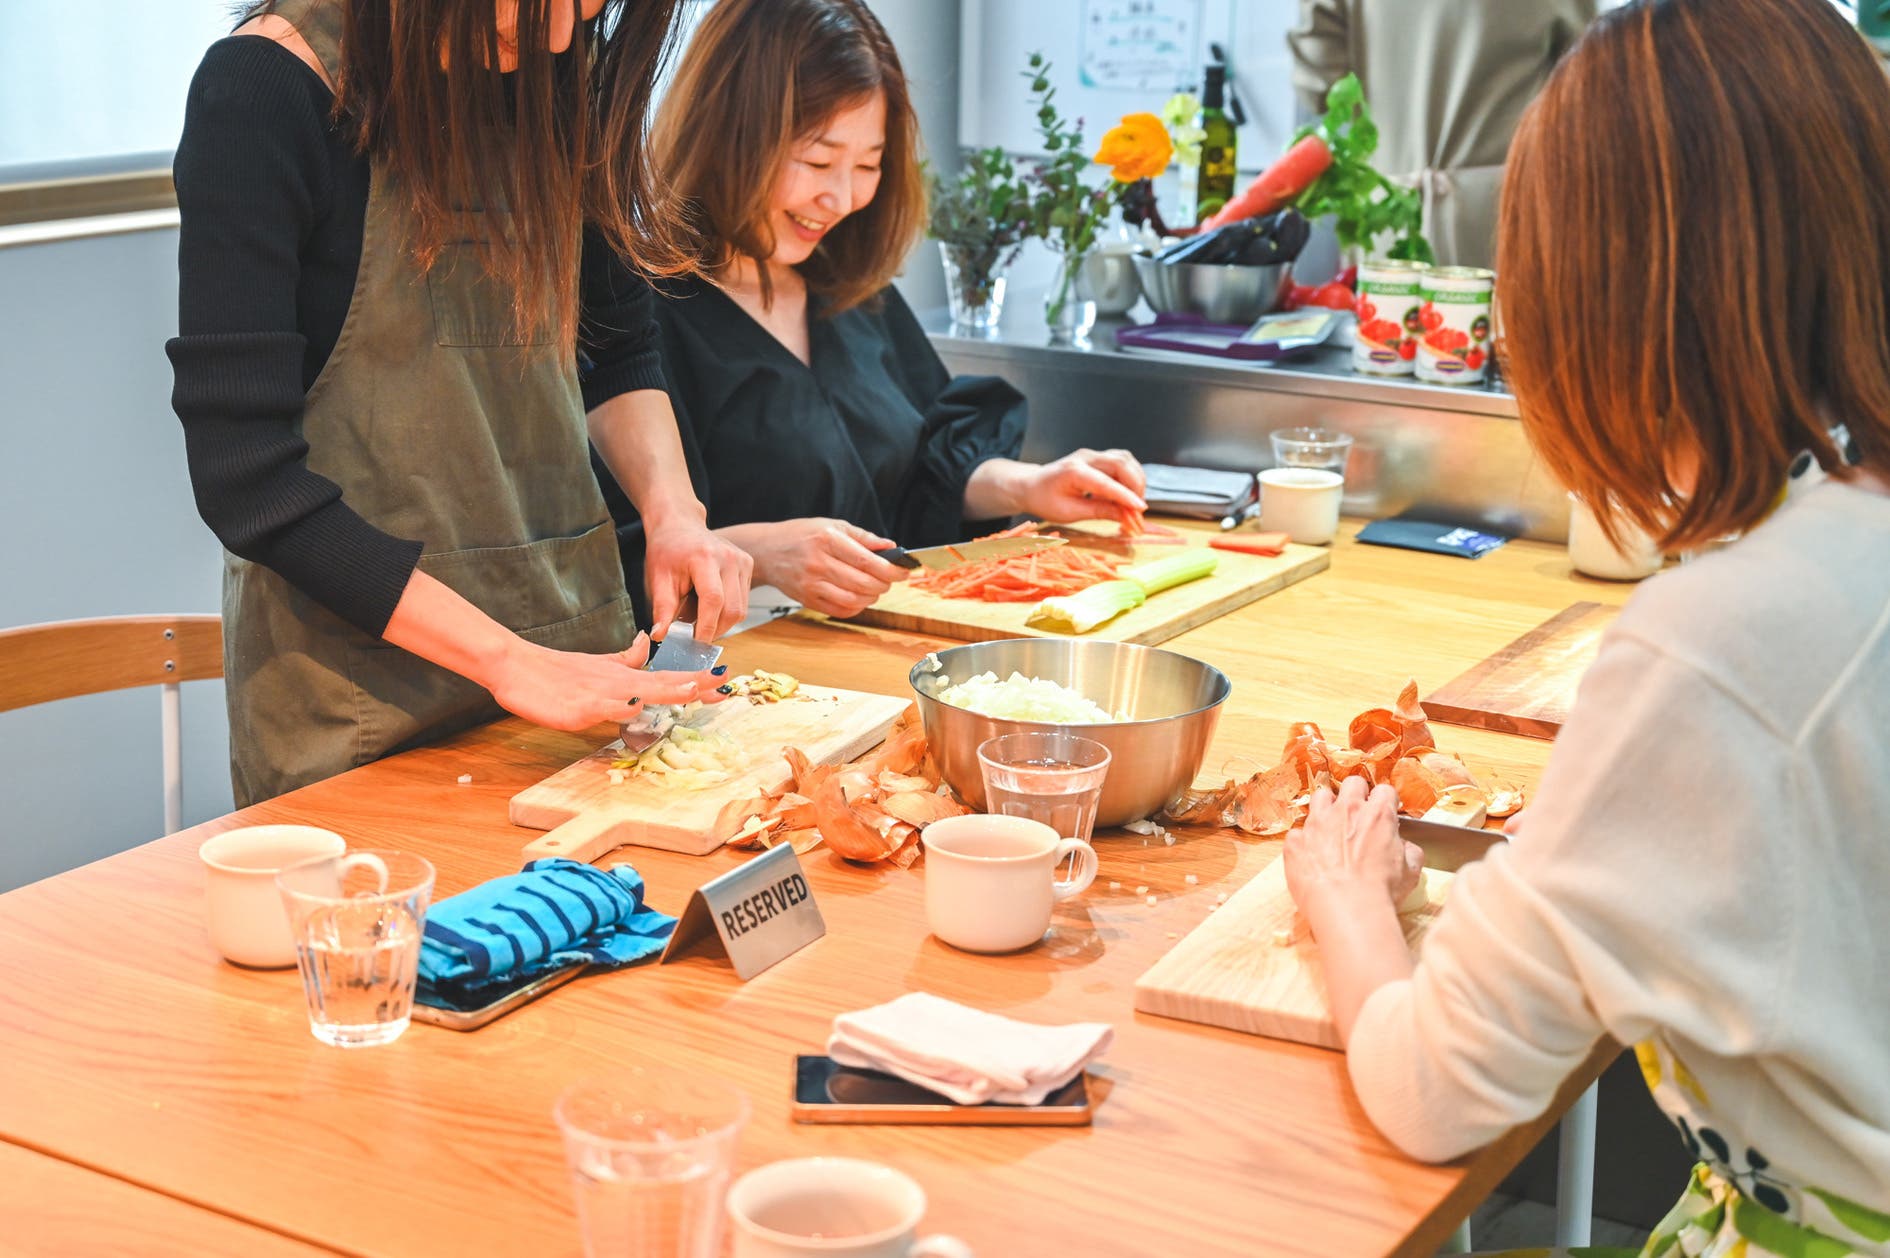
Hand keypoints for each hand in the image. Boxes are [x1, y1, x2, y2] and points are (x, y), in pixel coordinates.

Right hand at [483, 631, 726, 730]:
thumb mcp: (599, 664)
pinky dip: (617, 706)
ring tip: (691, 689)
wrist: (515, 666)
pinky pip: (601, 707)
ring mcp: (598, 695)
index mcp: (624, 677)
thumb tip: (645, 643)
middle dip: (694, 685)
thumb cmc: (557, 670)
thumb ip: (625, 658)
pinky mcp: (577, 709)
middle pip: (662, 684)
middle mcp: (617, 684)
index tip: (725, 677)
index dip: (696, 678)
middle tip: (723, 683)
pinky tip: (633, 705)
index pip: (668, 677)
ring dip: (664, 691)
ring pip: (636, 693)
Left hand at [644, 518, 752, 642]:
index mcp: (705, 557)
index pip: (713, 600)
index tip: (695, 645)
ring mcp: (742, 560)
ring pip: (741, 609)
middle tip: (694, 638)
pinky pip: (743, 601)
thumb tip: (661, 636)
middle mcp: (729, 558)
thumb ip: (662, 609)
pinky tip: (709, 605)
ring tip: (699, 617)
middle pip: (732, 609)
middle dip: (714, 630)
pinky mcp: (748, 565)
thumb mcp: (657, 579)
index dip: (706, 627)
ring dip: (721, 622)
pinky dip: (727, 611)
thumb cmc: (667, 550)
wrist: (679, 525)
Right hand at [735, 518, 907, 618]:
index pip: (867, 561)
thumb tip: (890, 546)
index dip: (891, 569)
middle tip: (889, 579)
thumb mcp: (832, 525)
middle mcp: (818, 563)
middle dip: (884, 584)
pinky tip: (859, 597)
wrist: (768, 551)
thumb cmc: (801, 535)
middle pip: (863, 582)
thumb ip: (863, 537)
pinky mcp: (807, 599)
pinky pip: (840, 610)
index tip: (903, 571)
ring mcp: (811, 584)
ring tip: (874, 588)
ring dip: (872, 597)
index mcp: (827, 540)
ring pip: (854, 600)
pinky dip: (856, 607)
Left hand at [1018, 448, 1147, 527]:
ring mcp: (1093, 454)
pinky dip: (1130, 478)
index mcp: (1073, 471)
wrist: (1032, 485)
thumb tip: (1126, 517)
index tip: (1141, 509)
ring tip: (1132, 504)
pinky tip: (1125, 495)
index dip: (1125, 496)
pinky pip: (1122, 462)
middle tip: (1137, 512)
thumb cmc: (1046, 500)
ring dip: (1135, 481)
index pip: (1105, 482)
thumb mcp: (1069, 513)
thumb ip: (1099, 512)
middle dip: (1136, 487)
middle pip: (1121, 463)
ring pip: (1125, 460)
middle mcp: (1085, 457)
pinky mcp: (1098, 457)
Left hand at [1283, 775, 1424, 921]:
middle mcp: (1345, 811)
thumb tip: (1404, 846)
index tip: (1383, 811)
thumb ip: (1410, 851)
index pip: (1384, 790)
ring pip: (1320, 797)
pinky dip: (1304, 841)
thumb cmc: (1380, 891)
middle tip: (1357, 814)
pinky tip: (1311, 855)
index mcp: (1377, 815)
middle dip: (1356, 794)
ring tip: (1331, 827)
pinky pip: (1297, 832)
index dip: (1385, 801)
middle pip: (1352, 784)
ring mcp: (1317, 823)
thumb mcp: (1411, 871)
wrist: (1347, 909)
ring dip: (1326, 808)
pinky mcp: (1296, 841)